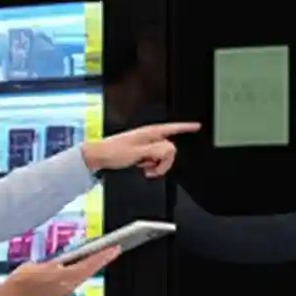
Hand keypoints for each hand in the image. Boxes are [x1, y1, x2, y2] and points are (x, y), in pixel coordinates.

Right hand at [0, 246, 120, 295]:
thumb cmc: (21, 282)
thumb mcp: (38, 265)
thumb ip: (54, 264)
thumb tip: (63, 263)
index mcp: (64, 277)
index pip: (89, 264)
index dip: (104, 255)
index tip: (115, 248)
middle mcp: (67, 287)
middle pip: (89, 270)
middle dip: (101, 259)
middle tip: (113, 249)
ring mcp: (64, 292)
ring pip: (83, 275)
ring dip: (92, 265)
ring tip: (100, 255)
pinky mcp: (59, 294)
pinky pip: (76, 280)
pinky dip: (82, 271)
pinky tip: (83, 266)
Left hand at [81, 122, 200, 176]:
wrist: (99, 156)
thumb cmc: (114, 152)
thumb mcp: (139, 152)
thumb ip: (158, 151)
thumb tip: (170, 151)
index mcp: (150, 132)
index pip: (173, 128)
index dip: (186, 128)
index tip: (197, 126)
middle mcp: (149, 137)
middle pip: (170, 149)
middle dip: (163, 162)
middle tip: (151, 168)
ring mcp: (145, 145)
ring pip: (162, 157)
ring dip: (155, 165)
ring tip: (142, 167)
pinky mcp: (141, 152)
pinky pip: (153, 160)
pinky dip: (149, 166)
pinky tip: (140, 167)